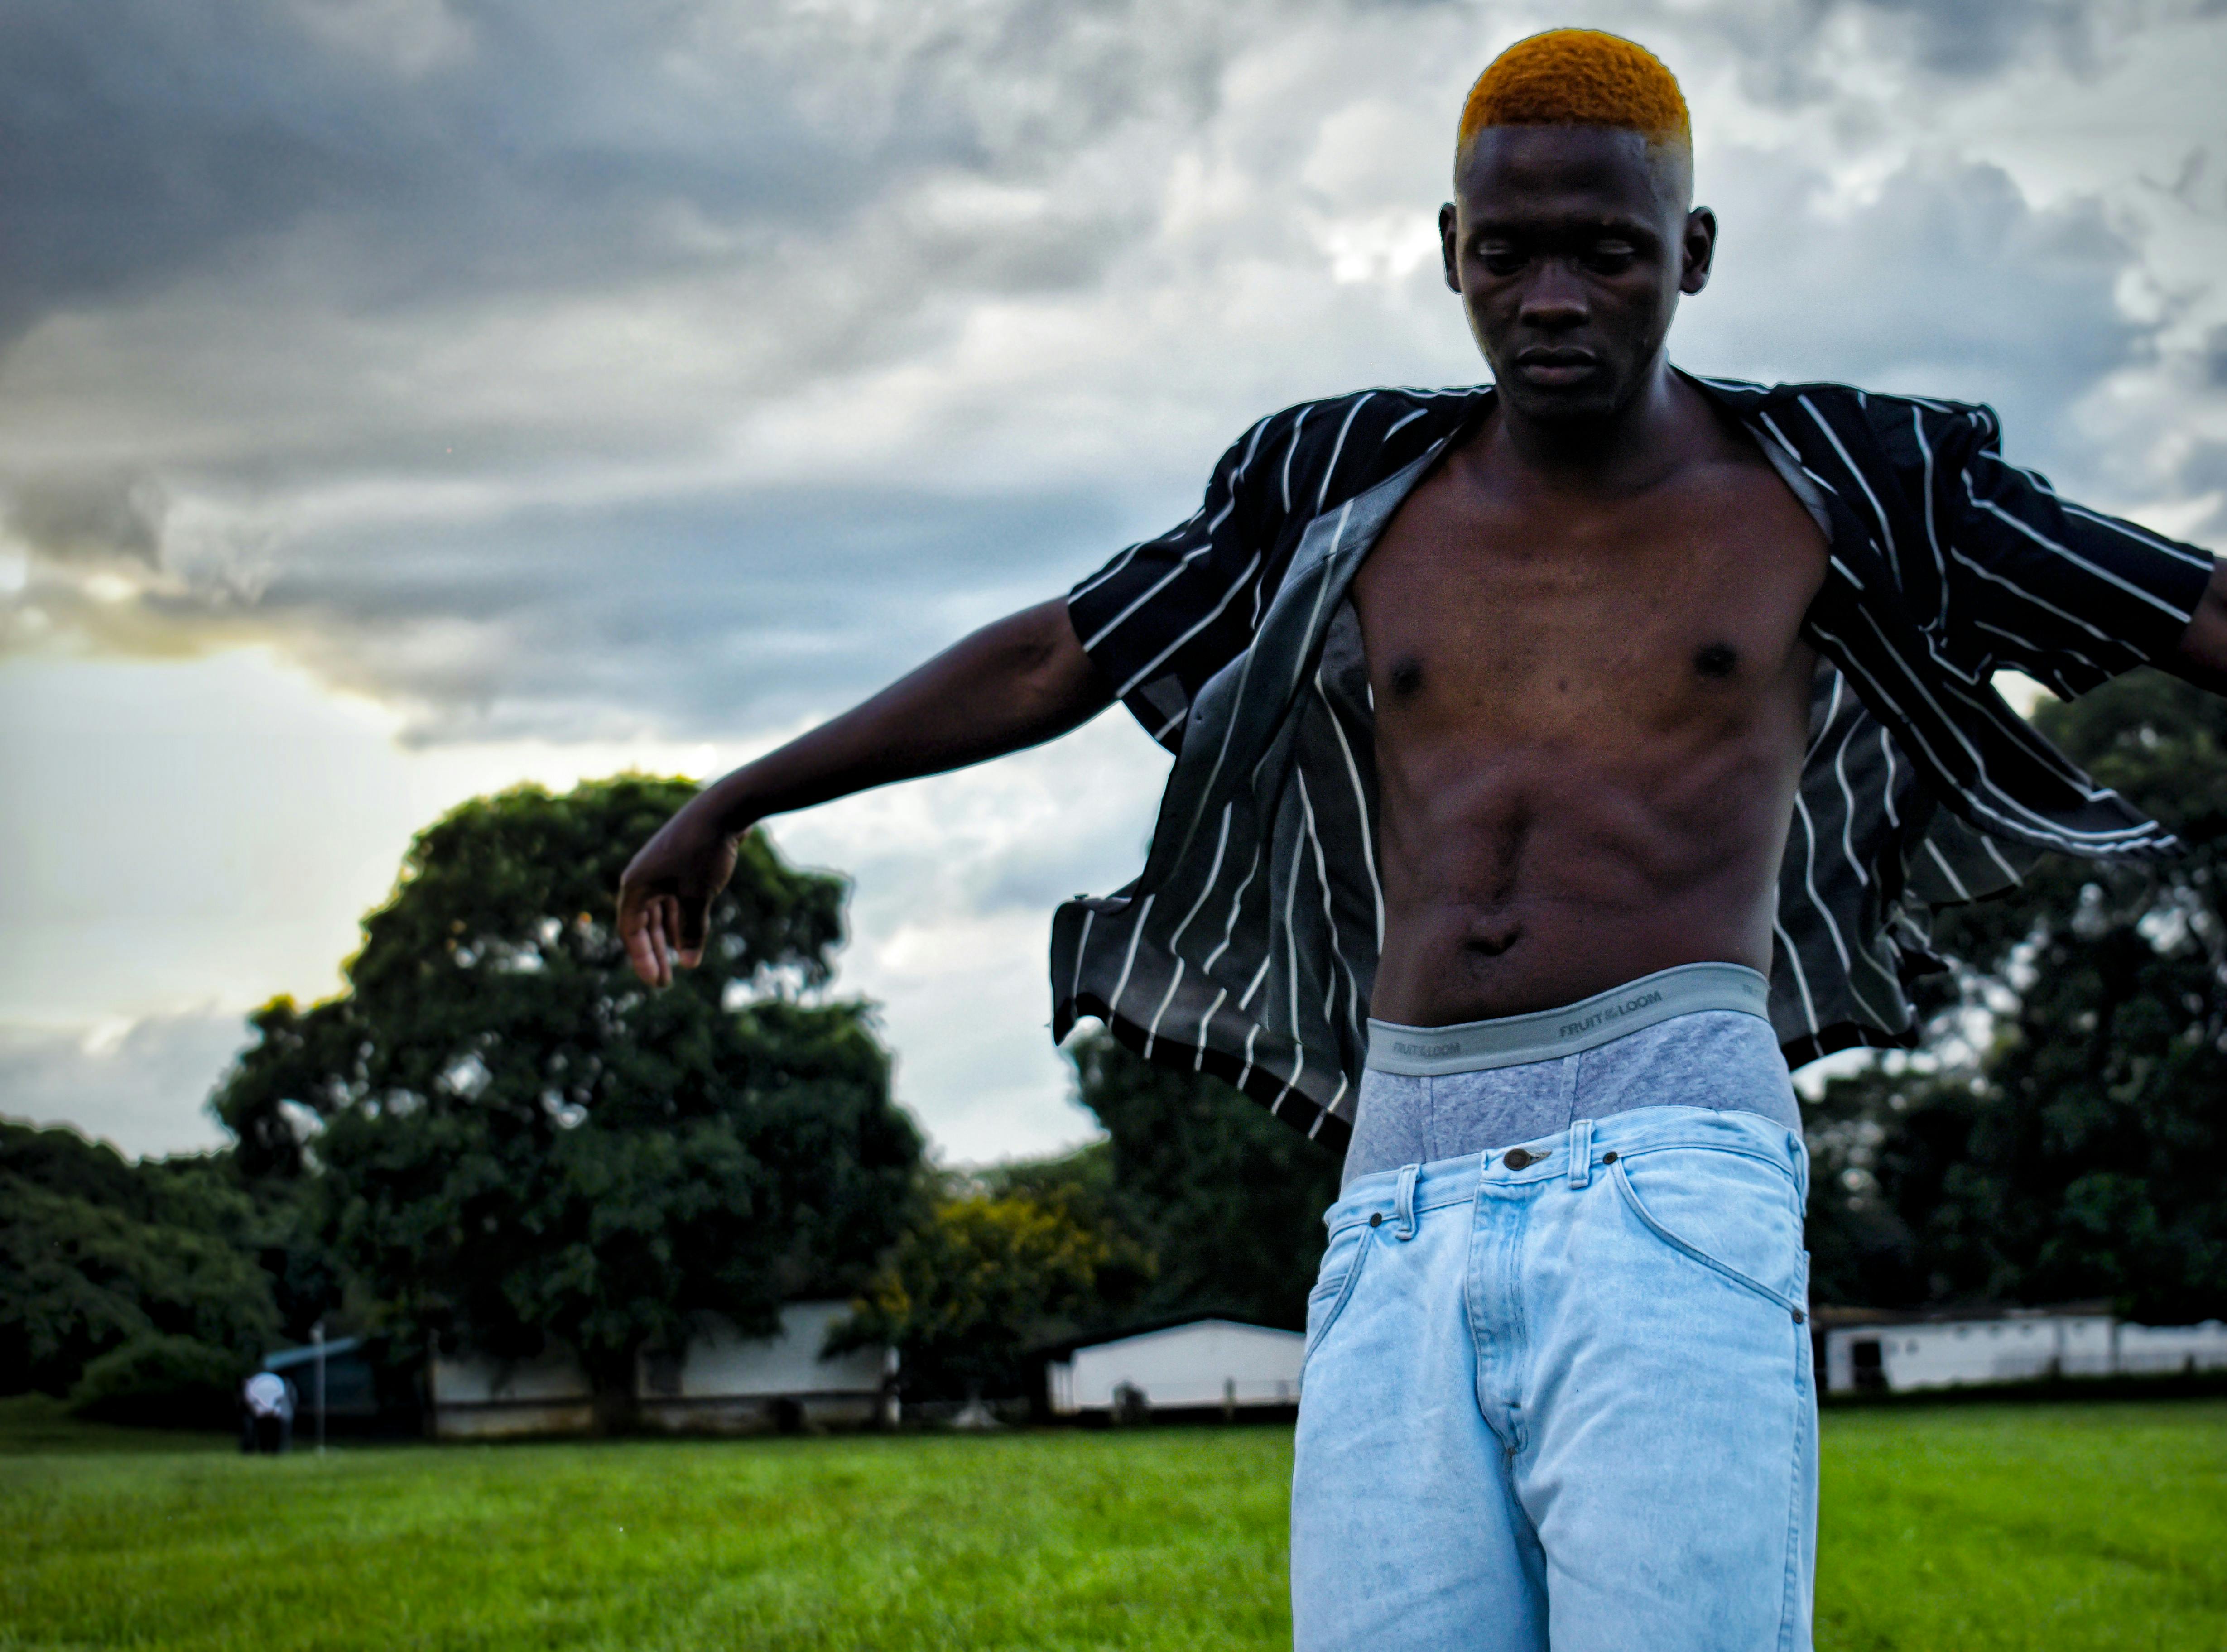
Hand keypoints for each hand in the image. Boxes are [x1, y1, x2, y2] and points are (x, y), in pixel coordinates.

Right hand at [618, 801, 741, 986]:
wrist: (724, 808)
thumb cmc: (705, 852)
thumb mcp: (698, 897)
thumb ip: (691, 930)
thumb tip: (688, 963)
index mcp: (637, 884)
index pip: (631, 931)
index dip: (643, 959)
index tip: (658, 982)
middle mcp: (643, 877)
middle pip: (642, 924)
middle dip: (653, 953)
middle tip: (665, 981)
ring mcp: (660, 869)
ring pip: (658, 912)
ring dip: (666, 937)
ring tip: (677, 962)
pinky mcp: (678, 864)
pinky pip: (671, 899)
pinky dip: (677, 918)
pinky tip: (685, 936)